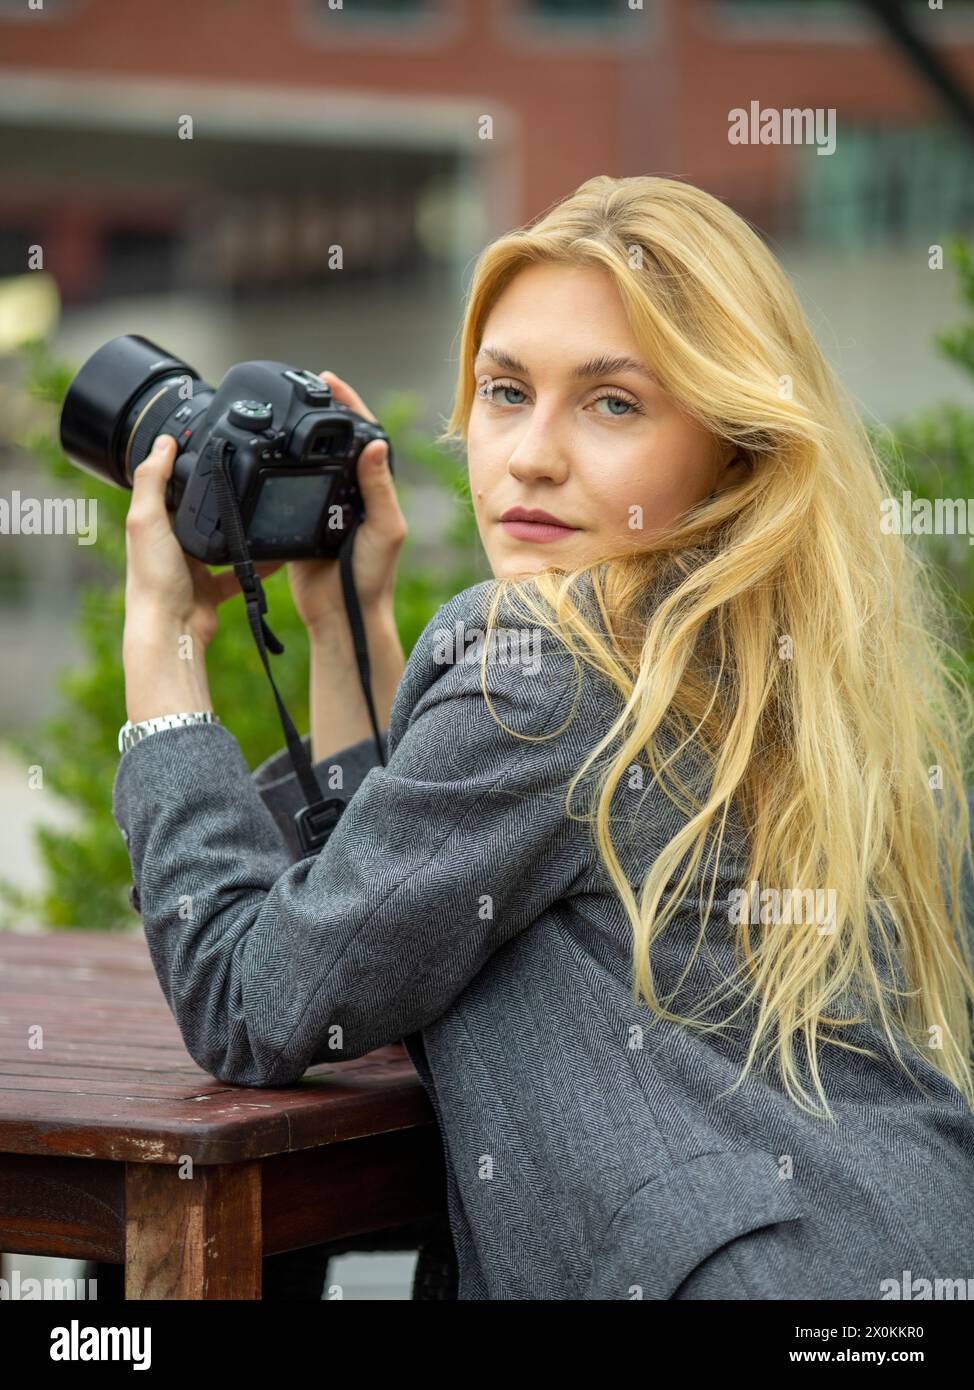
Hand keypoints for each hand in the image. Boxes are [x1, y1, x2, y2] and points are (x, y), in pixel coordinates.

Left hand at [123, 434, 281, 651]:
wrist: (172, 629)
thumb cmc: (153, 579)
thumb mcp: (147, 520)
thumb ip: (153, 480)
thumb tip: (163, 442)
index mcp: (153, 524)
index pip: (169, 487)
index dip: (183, 468)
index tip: (207, 448)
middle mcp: (171, 544)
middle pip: (198, 512)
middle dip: (218, 499)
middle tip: (244, 477)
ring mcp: (192, 567)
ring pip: (221, 541)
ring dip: (239, 531)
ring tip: (262, 511)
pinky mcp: (212, 589)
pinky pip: (240, 573)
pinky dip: (258, 566)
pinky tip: (276, 555)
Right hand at [285, 371, 407, 635]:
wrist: (341, 616)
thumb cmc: (372, 577)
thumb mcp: (385, 529)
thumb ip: (379, 489)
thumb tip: (376, 446)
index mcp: (373, 490)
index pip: (365, 438)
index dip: (350, 407)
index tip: (330, 382)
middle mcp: (349, 494)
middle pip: (335, 444)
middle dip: (323, 414)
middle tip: (305, 387)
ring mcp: (322, 507)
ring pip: (309, 462)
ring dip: (298, 437)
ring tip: (284, 408)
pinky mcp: (298, 522)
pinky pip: (287, 488)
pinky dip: (277, 468)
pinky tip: (266, 452)